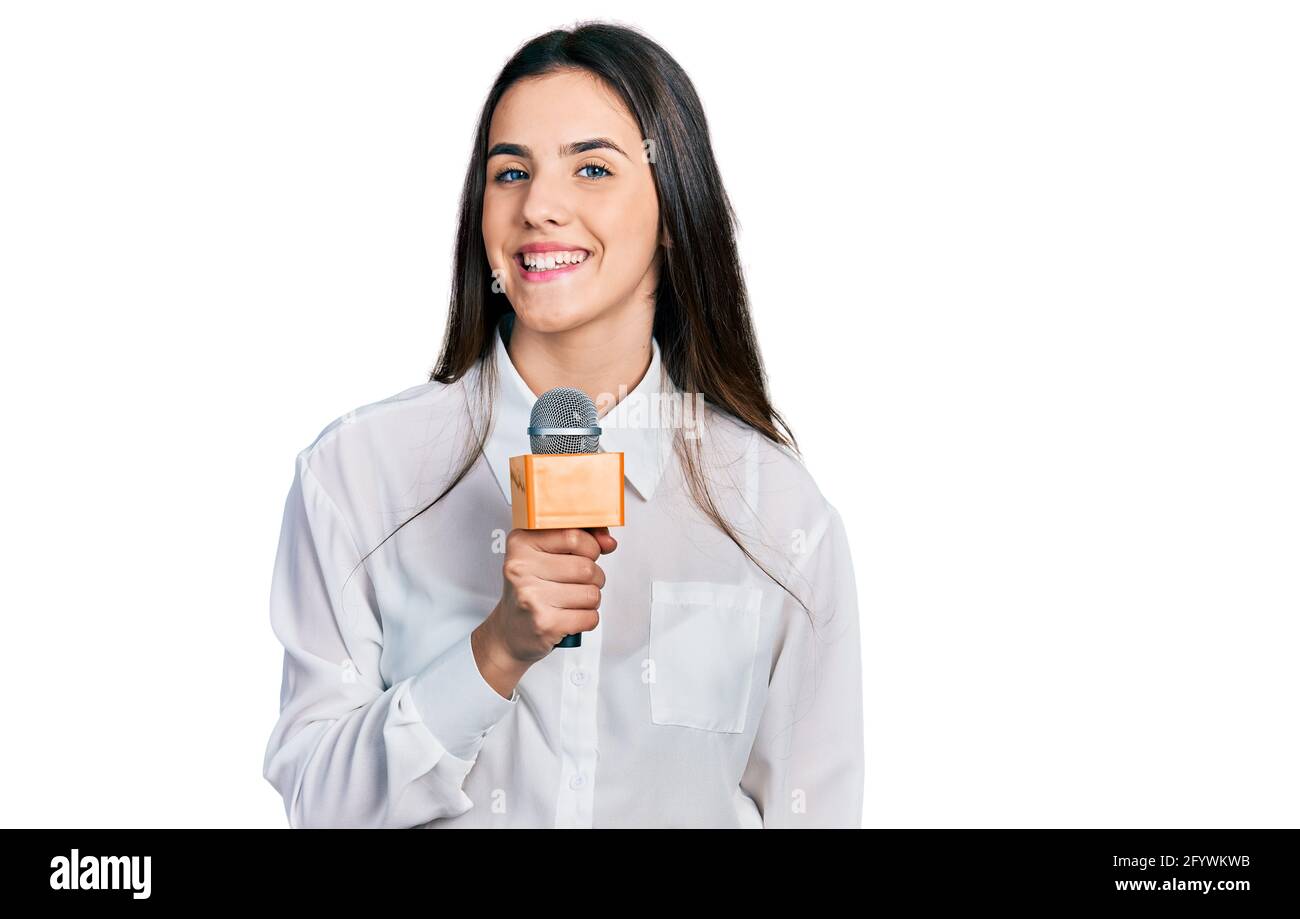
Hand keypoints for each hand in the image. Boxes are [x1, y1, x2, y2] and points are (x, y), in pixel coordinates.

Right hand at [473, 527, 617, 693]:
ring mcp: (531, 597)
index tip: (588, 554)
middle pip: (586, 567)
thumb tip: (608, 541)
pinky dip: (587, 619)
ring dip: (590, 600)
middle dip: (594, 577)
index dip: (591, 547)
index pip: (573, 536)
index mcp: (521, 544)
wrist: (510, 632)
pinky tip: (569, 617)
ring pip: (592, 593)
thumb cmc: (532, 590)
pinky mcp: (544, 624)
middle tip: (578, 584)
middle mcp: (522, 569)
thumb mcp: (546, 556)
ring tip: (571, 601)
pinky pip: (590, 617)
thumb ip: (580, 540)